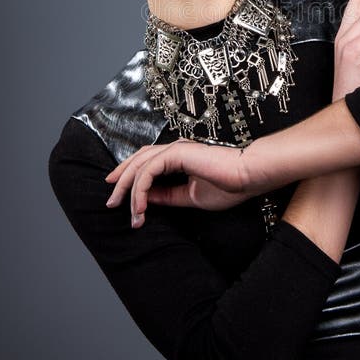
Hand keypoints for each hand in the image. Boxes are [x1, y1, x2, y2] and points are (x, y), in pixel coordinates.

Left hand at [104, 139, 250, 226]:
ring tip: (123, 210)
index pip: (147, 164)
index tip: (124, 202)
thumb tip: (147, 199)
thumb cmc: (230, 185)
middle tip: (111, 202)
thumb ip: (169, 195)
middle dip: (121, 181)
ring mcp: (175, 149)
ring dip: (128, 188)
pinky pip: (148, 171)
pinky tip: (140, 207)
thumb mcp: (191, 197)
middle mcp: (175, 150)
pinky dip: (140, 189)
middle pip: (138, 161)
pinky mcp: (176, 153)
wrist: (248, 176)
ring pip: (139, 165)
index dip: (132, 181)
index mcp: (180, 158)